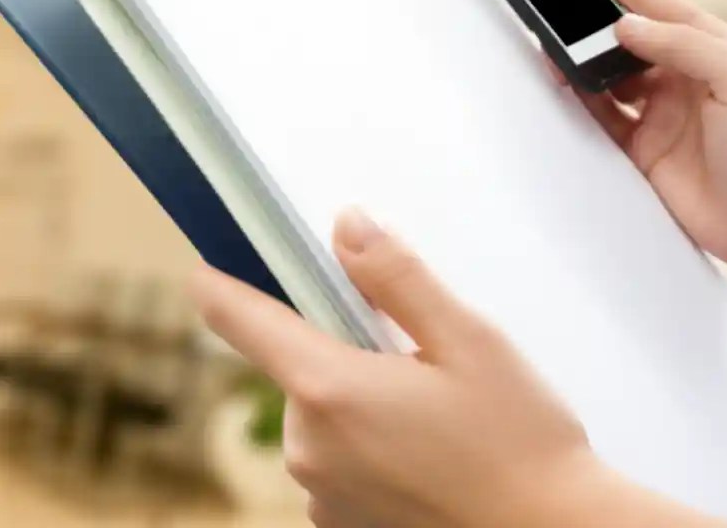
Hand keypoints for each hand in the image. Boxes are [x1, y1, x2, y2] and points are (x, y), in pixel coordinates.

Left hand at [189, 210, 597, 527]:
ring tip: (435, 416)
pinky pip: (338, 461)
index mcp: (332, 390)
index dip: (222, 286)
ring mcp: (322, 494)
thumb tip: (346, 228)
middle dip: (344, 349)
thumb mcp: (470, 342)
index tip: (205, 267)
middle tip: (417, 358)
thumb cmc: (521, 445)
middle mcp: (310, 448)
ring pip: (323, 415)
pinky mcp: (342, 524)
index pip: (243, 322)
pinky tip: (428, 454)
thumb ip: (398, 280)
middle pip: (299, 367)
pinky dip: (370, 447)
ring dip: (360, 402)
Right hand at [571, 0, 726, 274]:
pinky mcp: (642, 152)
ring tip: (553, 52)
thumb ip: (683, 45)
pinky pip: (600, 120)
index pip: (652, 0)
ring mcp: (659, 115)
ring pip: (604, 78)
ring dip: (578, 63)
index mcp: (710, 48)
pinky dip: (578, 105)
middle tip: (554, 7)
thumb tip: (625, 26)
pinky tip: (564, 91)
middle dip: (586, 22)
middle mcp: (680, 78)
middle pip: (621, 37)